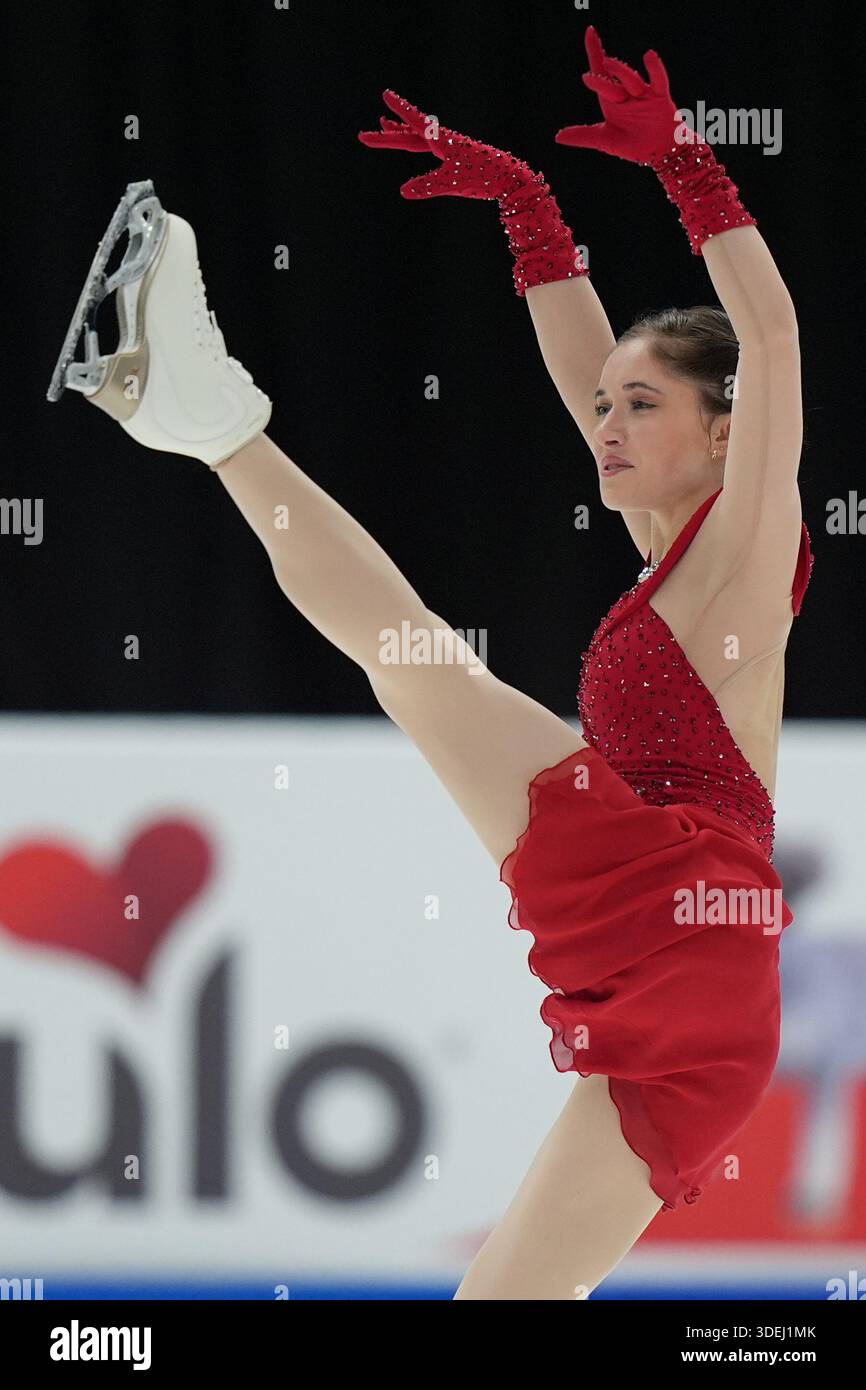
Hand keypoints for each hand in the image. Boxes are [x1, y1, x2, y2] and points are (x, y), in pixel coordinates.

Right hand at [358, 90, 537, 200]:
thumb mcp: (452, 183)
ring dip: (401, 132)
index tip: (385, 95)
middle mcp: (443, 140)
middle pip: (408, 135)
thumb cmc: (482, 177)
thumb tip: (404, 191)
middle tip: (364, 135)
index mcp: (441, 141)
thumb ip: (427, 185)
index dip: (399, 111)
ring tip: (386, 125)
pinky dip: (419, 143)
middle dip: (387, 136)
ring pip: (419, 138)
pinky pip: (430, 147)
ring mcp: (450, 148)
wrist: (510, 178)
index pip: (414, 123)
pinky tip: (420, 143)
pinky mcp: (456, 157)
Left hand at [555, 24, 689, 163]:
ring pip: (631, 80)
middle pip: (612, 80)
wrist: (660, 153)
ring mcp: (644, 94)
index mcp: (612, 100)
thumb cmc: (633, 145)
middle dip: (601, 80)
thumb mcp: (605, 141)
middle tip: (588, 78)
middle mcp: (626, 94)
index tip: (590, 32)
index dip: (595, 52)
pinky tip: (649, 56)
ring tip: (608, 64)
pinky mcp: (660, 98)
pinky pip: (658, 80)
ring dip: (620, 72)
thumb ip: (583, 136)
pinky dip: (655, 68)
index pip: (600, 73)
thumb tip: (557, 137)